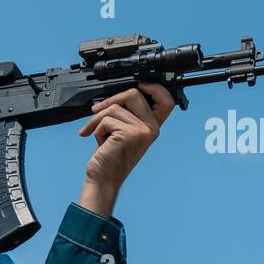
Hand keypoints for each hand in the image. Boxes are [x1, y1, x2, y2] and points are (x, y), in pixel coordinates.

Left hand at [76, 83, 174, 215]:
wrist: (102, 178)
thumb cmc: (109, 156)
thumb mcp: (121, 130)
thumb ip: (126, 112)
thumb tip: (115, 94)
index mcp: (152, 126)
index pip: (166, 100)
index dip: (154, 87)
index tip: (140, 84)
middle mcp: (152, 128)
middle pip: (135, 93)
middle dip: (111, 100)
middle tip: (97, 110)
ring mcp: (143, 131)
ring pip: (115, 107)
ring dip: (98, 119)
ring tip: (97, 133)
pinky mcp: (129, 135)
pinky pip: (107, 119)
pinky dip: (96, 129)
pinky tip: (99, 142)